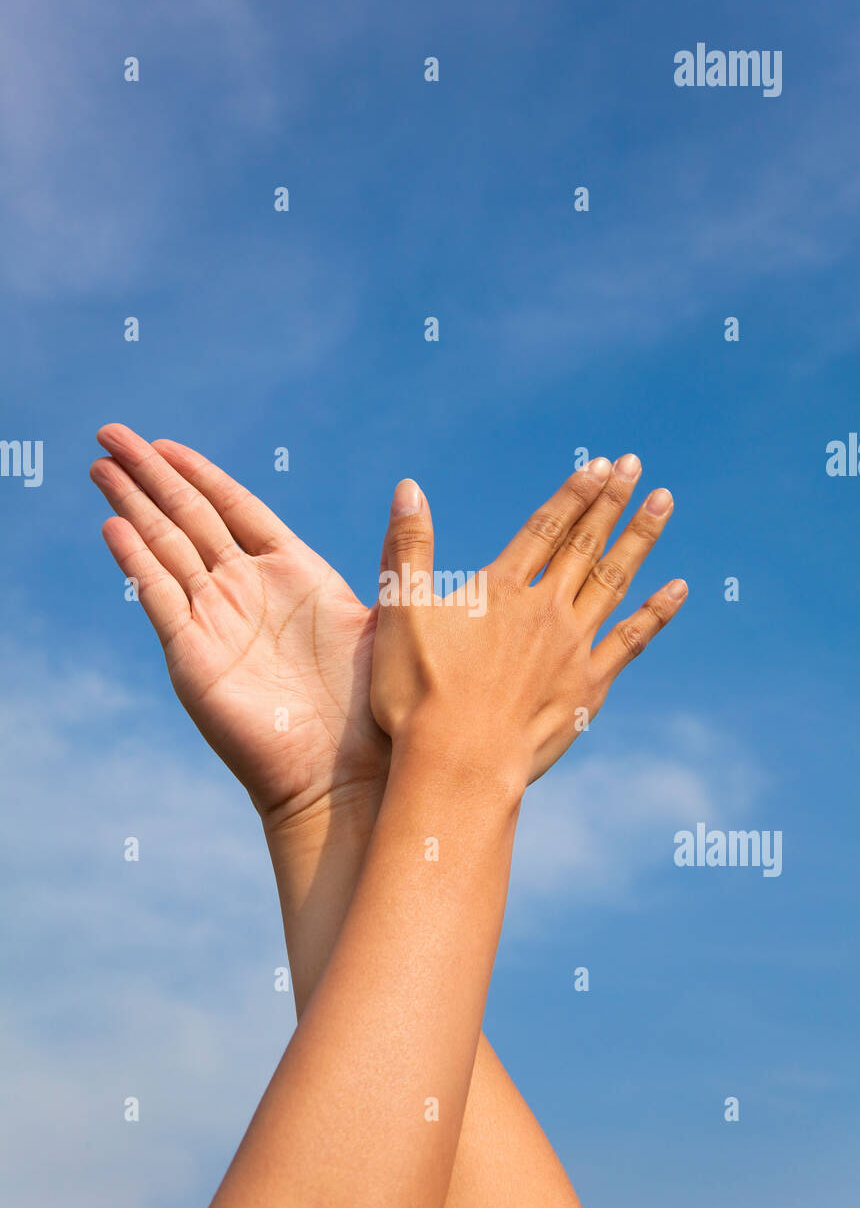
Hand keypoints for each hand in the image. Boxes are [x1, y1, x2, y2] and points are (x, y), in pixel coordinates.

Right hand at [91, 424, 387, 827]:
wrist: (345, 774)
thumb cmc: (375, 707)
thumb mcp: (390, 617)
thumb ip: (395, 555)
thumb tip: (412, 489)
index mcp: (292, 574)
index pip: (234, 507)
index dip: (199, 473)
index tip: (164, 442)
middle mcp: (246, 592)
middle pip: (188, 517)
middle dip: (150, 475)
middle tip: (111, 432)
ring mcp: (216, 622)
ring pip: (165, 547)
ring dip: (132, 506)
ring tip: (100, 466)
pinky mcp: (194, 656)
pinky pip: (159, 597)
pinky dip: (135, 561)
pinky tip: (112, 527)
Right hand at [372, 456, 686, 790]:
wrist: (458, 766)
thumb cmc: (418, 695)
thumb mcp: (399, 613)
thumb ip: (407, 548)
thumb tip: (409, 487)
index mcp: (501, 591)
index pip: (545, 527)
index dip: (573, 493)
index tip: (600, 465)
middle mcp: (546, 610)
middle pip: (586, 544)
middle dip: (612, 501)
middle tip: (636, 465)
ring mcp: (574, 649)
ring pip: (615, 580)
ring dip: (640, 539)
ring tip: (664, 504)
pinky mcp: (589, 688)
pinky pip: (632, 640)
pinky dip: (656, 612)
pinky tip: (679, 589)